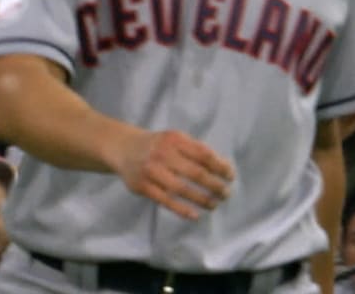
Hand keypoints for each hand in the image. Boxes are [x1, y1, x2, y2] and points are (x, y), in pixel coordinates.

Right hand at [114, 129, 234, 219]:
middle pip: (195, 173)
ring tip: (214, 204)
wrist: (124, 148)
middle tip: (226, 193)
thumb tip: (223, 167)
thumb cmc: (158, 145)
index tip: (230, 176)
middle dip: (215, 185)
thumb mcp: (175, 139)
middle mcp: (163, 154)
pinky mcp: (143, 187)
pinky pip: (166, 201)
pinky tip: (195, 215)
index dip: (220, 166)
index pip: (204, 154)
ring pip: (182, 189)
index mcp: (175, 140)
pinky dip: (182, 209)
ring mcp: (152, 171)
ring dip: (202, 199)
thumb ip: (195, 150)